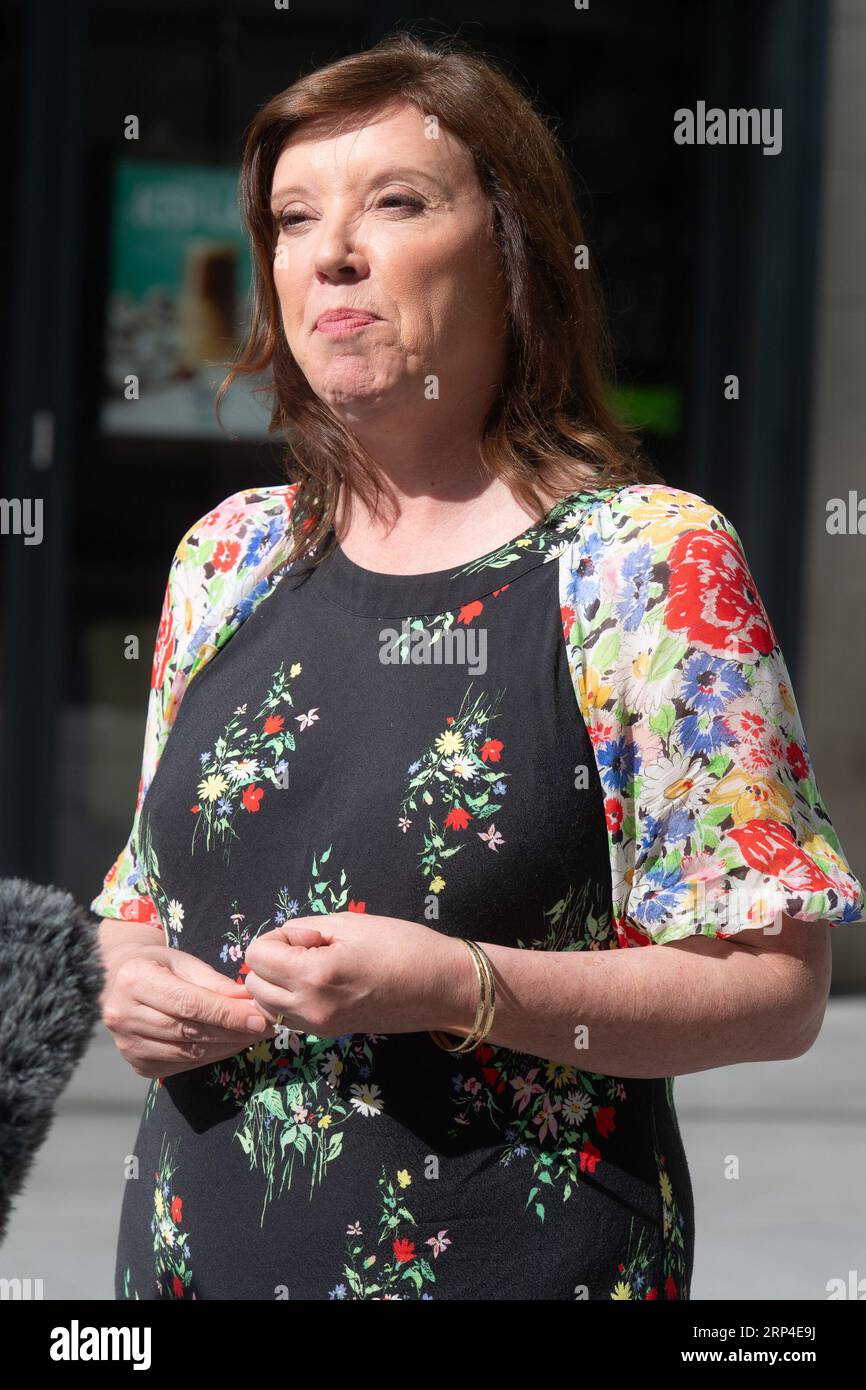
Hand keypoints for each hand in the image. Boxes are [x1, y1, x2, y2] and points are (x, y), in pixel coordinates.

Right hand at [99, 940, 273, 1077]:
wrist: (117, 982)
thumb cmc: (156, 965)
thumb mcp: (183, 961)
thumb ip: (215, 982)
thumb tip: (249, 1000)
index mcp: (134, 980)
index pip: (187, 1003)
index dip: (225, 1014)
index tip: (258, 1019)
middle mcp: (123, 1015)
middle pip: (188, 1031)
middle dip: (232, 1032)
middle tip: (264, 1028)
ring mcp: (127, 1045)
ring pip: (187, 1053)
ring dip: (226, 1047)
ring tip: (252, 1037)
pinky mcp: (137, 1064)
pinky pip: (181, 1066)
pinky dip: (210, 1057)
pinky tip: (229, 1046)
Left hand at [243, 914, 474, 1036]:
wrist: (440, 987)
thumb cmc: (402, 946)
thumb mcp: (350, 923)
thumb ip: (307, 929)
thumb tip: (285, 939)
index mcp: (313, 975)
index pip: (257, 956)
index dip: (277, 938)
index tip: (310, 936)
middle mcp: (308, 1007)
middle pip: (254, 985)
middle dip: (271, 961)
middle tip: (309, 949)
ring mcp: (317, 1026)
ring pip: (266, 1006)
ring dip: (276, 983)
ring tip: (312, 967)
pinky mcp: (327, 1035)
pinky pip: (287, 1018)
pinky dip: (289, 1001)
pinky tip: (320, 985)